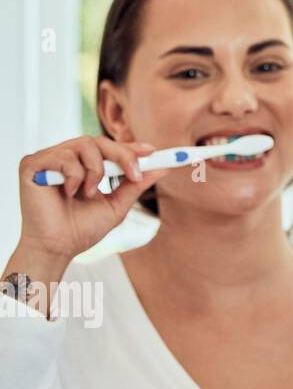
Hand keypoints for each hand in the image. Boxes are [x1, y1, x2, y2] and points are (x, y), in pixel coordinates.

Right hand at [16, 135, 168, 259]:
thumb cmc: (82, 230)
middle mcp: (65, 159)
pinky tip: (68, 193)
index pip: (108, 147)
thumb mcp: (117, 205)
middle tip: (135, 174)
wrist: (58, 248)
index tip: (153, 150)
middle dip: (123, 155)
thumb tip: (163, 169)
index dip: (130, 147)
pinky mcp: (32, 165)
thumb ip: (136, 185)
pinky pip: (63, 157)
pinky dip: (74, 176)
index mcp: (83, 166)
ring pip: (84, 145)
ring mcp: (48, 160)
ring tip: (88, 194)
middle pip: (99, 140)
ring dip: (95, 171)